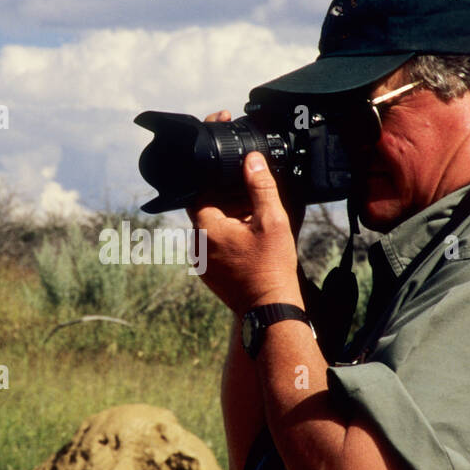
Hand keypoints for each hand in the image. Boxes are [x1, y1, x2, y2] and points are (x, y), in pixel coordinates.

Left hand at [186, 141, 302, 316]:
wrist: (269, 308)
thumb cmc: (270, 267)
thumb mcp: (271, 220)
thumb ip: (260, 187)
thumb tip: (251, 160)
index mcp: (207, 227)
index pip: (202, 193)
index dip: (219, 185)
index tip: (238, 185)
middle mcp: (197, 244)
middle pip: (207, 212)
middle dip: (228, 205)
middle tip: (252, 208)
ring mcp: (201, 262)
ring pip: (212, 231)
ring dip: (230, 225)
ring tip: (254, 228)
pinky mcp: (209, 275)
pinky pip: (214, 249)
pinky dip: (229, 243)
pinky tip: (250, 247)